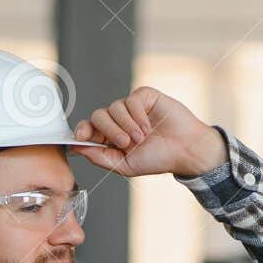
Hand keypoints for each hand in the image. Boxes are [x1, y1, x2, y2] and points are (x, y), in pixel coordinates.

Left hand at [72, 87, 227, 179]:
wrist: (185, 151)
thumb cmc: (158, 159)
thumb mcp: (125, 166)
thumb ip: (100, 157)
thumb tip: (77, 147)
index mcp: (111, 138)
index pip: (89, 129)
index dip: (82, 130)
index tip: (81, 136)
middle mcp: (119, 121)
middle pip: (98, 116)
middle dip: (109, 130)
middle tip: (126, 143)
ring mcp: (131, 108)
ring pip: (114, 107)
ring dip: (127, 125)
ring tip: (142, 137)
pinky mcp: (144, 96)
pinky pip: (131, 100)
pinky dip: (137, 114)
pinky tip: (148, 126)